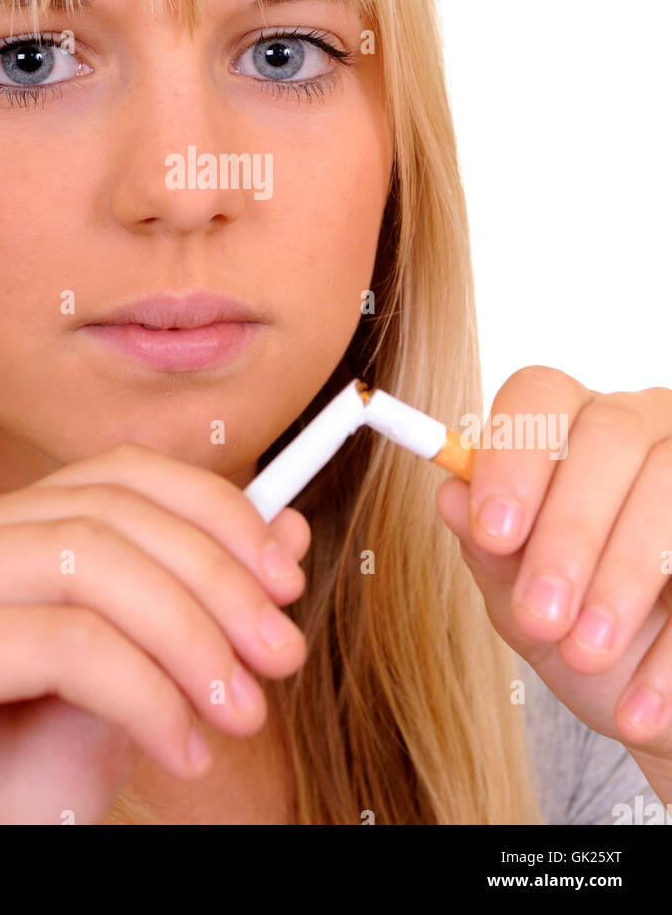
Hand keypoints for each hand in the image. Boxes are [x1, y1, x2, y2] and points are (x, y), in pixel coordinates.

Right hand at [0, 445, 309, 824]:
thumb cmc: (0, 794)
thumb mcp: (121, 691)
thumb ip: (185, 609)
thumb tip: (285, 529)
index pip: (113, 475)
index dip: (213, 513)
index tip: (286, 578)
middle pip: (106, 510)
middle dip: (216, 578)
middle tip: (281, 653)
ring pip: (86, 560)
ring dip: (188, 635)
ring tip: (240, 713)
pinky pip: (60, 642)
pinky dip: (143, 692)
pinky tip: (181, 749)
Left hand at [436, 365, 671, 796]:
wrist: (643, 692)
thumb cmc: (570, 624)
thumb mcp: (516, 594)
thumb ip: (489, 548)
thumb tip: (452, 497)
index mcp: (571, 421)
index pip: (539, 396)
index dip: (514, 456)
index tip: (494, 532)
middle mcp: (643, 422)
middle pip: (610, 437)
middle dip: (569, 531)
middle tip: (537, 617)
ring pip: (668, 488)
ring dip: (623, 578)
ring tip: (585, 655)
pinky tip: (638, 706)